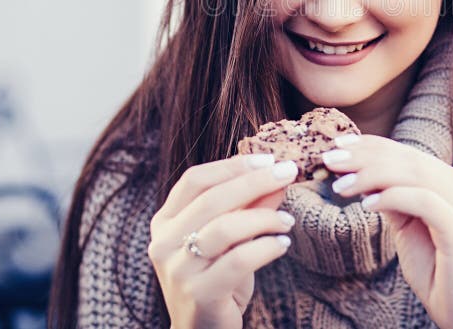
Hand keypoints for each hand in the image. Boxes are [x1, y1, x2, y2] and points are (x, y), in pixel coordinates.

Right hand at [148, 154, 298, 328]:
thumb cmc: (218, 278)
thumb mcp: (232, 237)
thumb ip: (249, 206)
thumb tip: (278, 176)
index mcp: (165, 221)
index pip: (195, 179)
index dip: (232, 165)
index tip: (268, 159)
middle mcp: (163, 243)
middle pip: (211, 199)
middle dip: (254, 181)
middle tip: (288, 172)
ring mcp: (178, 270)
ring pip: (224, 228)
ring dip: (263, 217)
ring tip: (287, 219)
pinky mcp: (198, 294)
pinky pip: (238, 260)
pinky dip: (266, 247)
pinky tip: (282, 244)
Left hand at [322, 134, 452, 328]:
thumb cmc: (437, 272)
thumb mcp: (409, 227)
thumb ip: (394, 198)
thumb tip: (361, 172)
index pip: (412, 154)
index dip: (374, 146)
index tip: (339, 147)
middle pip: (411, 160)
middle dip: (366, 157)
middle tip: (329, 160)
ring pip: (415, 174)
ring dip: (371, 175)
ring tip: (340, 186)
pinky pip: (423, 201)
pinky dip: (392, 197)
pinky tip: (366, 204)